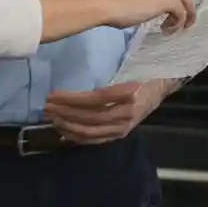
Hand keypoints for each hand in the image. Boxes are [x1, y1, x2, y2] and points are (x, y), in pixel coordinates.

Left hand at [43, 80, 177, 144]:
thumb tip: (77, 73)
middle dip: (65, 112)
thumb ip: (108, 74)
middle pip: (89, 116)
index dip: (72, 98)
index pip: (95, 98)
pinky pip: (95, 140)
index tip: (53, 94)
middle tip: (46, 106)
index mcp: (129, 94)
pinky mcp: (119, 135)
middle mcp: (126, 114)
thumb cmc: (141, 73)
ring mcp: (123, 127)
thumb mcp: (128, 67)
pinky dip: (76, 137)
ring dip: (67, 125)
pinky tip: (62, 132)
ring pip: (90, 130)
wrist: (161, 88)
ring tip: (50, 118)